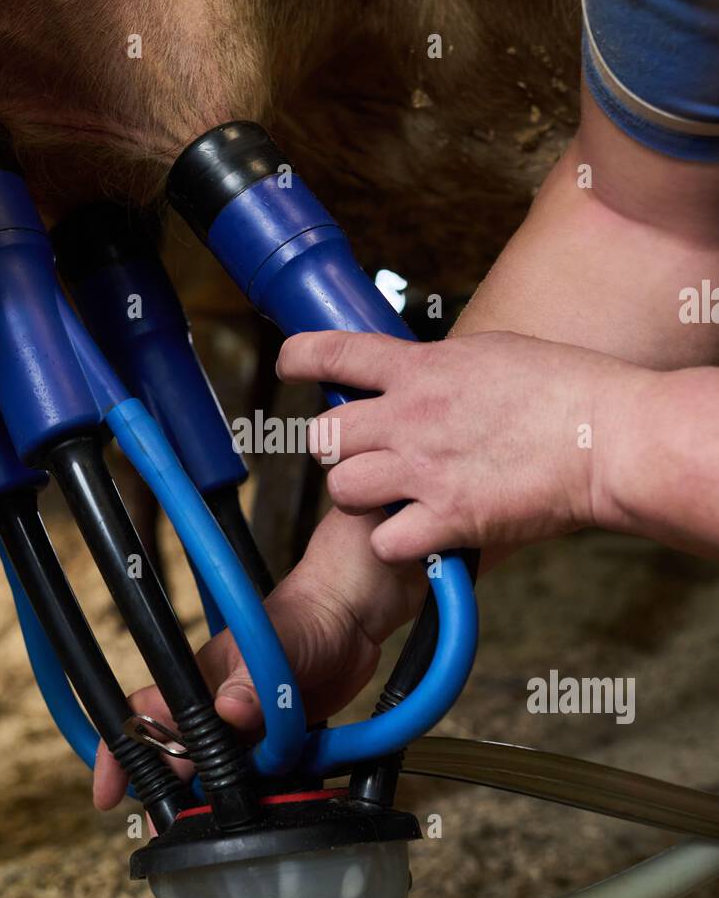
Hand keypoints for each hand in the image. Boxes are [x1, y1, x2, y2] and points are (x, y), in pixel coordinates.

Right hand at [93, 506, 425, 807]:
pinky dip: (261, 795)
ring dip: (217, 802)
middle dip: (169, 796)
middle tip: (168, 829)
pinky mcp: (278, 741)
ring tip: (214, 832)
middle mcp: (216, 711)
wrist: (349, 617)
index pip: (144, 719)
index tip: (107, 794)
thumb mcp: (267, 647)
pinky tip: (265, 813)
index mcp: (198, 684)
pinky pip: (262, 777)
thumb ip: (247, 683)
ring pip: (220, 775)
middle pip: (179, 760)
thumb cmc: (299, 618)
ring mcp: (247, 729)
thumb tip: (227, 713)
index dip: (120, 756)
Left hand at [278, 329, 642, 562]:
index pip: (334, 353)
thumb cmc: (565, 389)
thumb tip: (416, 374)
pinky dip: (396, 544)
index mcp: (421, 370)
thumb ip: (440, 367)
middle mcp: (410, 418)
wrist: (608, 437)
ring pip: (342, 489)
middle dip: (335, 448)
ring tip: (390, 497)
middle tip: (361, 454)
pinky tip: (420, 534)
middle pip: (323, 436)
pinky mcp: (448, 519)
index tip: (290, 365)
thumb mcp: (492, 354)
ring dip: (359, 497)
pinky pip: (384, 541)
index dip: (300, 358)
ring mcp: (425, 470)